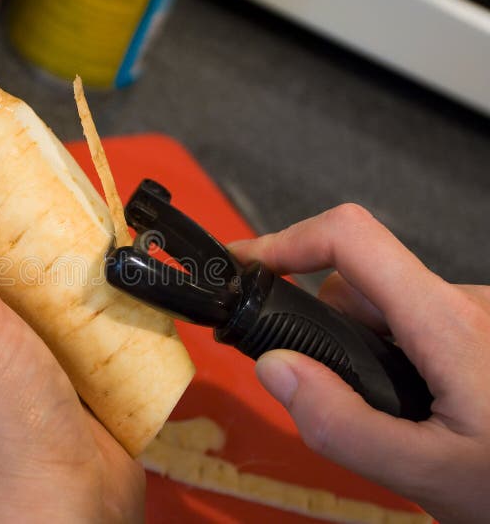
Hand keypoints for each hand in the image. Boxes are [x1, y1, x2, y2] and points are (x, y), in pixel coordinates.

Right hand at [229, 204, 489, 523]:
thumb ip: (341, 423)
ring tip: (389, 418)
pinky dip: (392, 354)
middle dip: (323, 331)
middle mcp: (464, 302)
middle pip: (358, 282)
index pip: (350, 237)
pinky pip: (414, 324)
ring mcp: (478, 315)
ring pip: (385, 308)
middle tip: (328, 396)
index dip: (286, 240)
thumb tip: (274, 368)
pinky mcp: (484, 331)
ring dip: (361, 349)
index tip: (246, 268)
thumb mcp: (426, 473)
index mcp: (445, 322)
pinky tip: (417, 409)